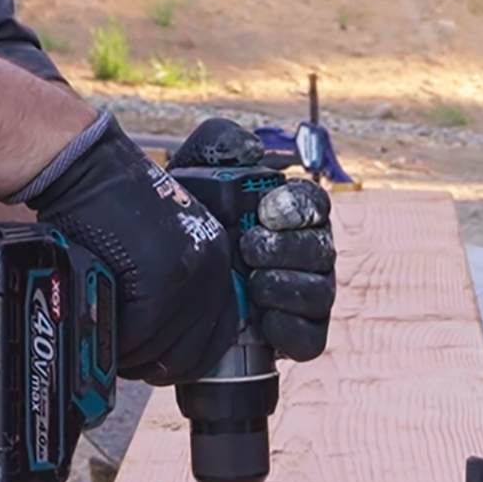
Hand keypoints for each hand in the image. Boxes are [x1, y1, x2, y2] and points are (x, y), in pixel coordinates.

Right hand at [19, 114, 239, 384]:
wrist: (88, 169)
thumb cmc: (112, 208)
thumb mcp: (161, 245)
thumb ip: (175, 287)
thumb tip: (166, 345)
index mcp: (218, 262)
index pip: (218, 338)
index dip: (182, 359)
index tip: (154, 362)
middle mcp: (214, 270)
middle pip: (189, 354)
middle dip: (152, 365)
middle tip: (122, 357)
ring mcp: (190, 277)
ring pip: (160, 350)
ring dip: (128, 354)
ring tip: (106, 338)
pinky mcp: (160, 281)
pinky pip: (136, 336)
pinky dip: (113, 339)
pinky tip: (98, 322)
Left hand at [168, 120, 335, 361]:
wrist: (159, 292)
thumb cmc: (186, 229)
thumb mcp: (190, 176)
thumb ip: (219, 144)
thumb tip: (252, 150)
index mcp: (291, 215)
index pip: (316, 203)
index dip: (299, 206)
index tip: (266, 211)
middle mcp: (307, 254)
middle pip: (323, 248)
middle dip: (287, 248)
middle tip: (249, 249)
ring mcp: (306, 298)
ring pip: (321, 293)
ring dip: (287, 286)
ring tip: (253, 285)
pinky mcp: (298, 336)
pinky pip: (311, 337)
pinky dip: (289, 328)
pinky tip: (263, 320)